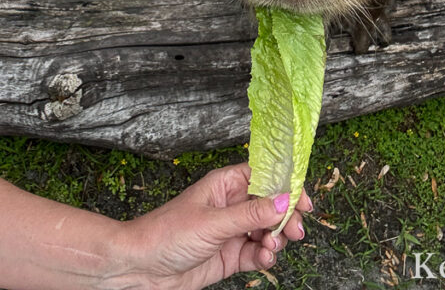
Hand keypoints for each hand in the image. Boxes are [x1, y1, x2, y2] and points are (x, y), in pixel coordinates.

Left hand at [121, 162, 310, 289]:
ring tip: (270, 247)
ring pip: (266, 231)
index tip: (304, 201)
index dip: (285, 186)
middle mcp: (230, 205)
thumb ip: (250, 214)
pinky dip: (265, 257)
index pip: (263, 177)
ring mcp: (230, 232)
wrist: (141, 267)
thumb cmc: (167, 233)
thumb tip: (283, 200)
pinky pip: (256, 254)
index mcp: (224, 185)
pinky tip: (263, 259)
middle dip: (285, 217)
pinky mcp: (229, 256)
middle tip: (293, 231)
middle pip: (270, 206)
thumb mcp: (213, 222)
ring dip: (275, 239)